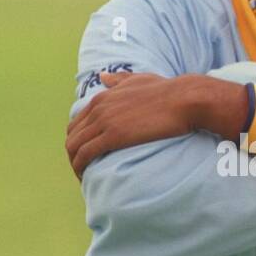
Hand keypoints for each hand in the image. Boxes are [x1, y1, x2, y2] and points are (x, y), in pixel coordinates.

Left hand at [65, 72, 196, 178]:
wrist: (183, 100)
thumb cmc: (167, 91)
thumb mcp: (138, 79)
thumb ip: (118, 80)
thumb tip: (102, 77)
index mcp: (102, 97)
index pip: (76, 123)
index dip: (78, 141)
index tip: (86, 155)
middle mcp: (98, 108)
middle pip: (72, 136)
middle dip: (73, 155)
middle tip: (85, 170)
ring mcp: (104, 121)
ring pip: (74, 147)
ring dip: (75, 164)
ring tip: (85, 177)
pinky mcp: (113, 136)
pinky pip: (85, 154)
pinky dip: (81, 167)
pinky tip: (87, 178)